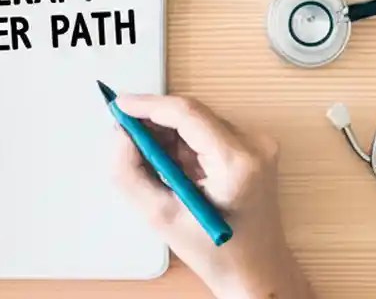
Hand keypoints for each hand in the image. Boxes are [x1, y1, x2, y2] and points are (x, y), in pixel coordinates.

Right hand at [113, 95, 313, 298]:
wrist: (256, 270)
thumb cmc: (217, 253)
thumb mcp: (161, 217)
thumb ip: (130, 173)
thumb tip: (120, 135)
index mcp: (236, 163)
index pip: (187, 114)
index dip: (148, 106)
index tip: (118, 105)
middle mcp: (253, 145)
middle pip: (192, 114)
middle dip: (154, 121)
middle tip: (124, 136)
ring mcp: (256, 144)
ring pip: (197, 121)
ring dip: (168, 134)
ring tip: (150, 164)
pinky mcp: (252, 148)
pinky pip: (207, 132)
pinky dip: (183, 143)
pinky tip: (171, 168)